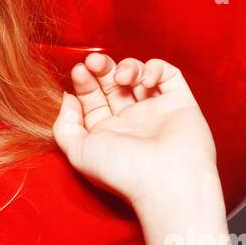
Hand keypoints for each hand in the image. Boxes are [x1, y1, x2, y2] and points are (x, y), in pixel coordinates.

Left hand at [52, 52, 218, 208]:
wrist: (167, 183)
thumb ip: (65, 125)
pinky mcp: (181, 103)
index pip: (92, 98)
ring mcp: (156, 111)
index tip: (79, 71)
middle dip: (102, 68)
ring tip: (122, 76)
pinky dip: (156, 69)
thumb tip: (68, 97)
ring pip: (139, 75)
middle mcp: (131, 122)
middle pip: (113, 83)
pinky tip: (145, 81)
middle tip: (94, 61)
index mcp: (108, 133)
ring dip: (127, 66)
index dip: (84, 82)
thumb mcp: (78, 152)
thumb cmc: (123, 172)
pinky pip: (169, 75)